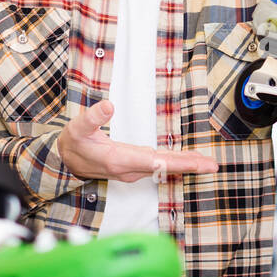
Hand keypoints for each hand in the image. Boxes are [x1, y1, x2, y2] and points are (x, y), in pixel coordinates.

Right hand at [58, 100, 218, 180]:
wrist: (64, 162)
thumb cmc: (73, 144)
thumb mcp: (77, 128)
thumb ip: (92, 117)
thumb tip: (108, 105)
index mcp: (118, 160)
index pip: (154, 161)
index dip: (177, 162)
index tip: (197, 163)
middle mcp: (128, 169)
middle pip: (164, 167)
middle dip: (189, 166)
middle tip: (213, 165)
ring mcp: (131, 171)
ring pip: (163, 168)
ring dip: (185, 166)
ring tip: (207, 163)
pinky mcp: (133, 169)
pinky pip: (158, 168)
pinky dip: (175, 165)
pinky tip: (188, 163)